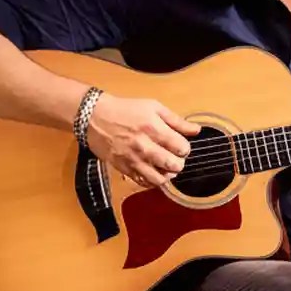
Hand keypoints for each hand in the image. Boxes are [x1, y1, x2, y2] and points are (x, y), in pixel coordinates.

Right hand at [85, 94, 200, 188]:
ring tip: (166, 167)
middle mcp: (145, 147)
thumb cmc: (126, 110)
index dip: (185, 148)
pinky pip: (144, 183)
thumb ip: (176, 120)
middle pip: (174, 166)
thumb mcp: (153, 107)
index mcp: (154, 129)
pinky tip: (154, 172)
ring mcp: (134, 160)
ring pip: (160, 179)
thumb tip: (196, 130)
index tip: (180, 145)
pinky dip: (153, 181)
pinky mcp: (125, 169)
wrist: (95, 117)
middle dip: (179, 162)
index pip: (182, 148)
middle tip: (174, 157)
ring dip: (167, 174)